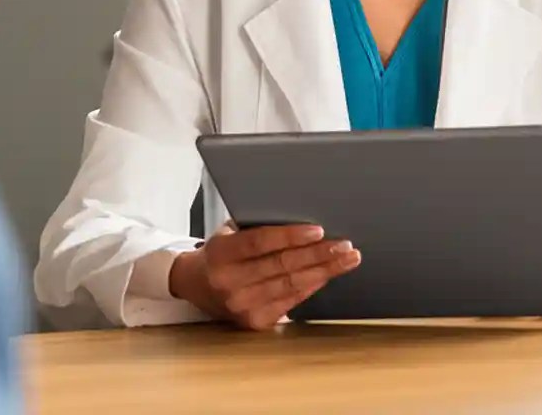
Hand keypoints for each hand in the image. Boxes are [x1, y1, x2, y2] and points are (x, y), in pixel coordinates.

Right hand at [169, 223, 360, 330]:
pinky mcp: (253, 321)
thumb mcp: (228, 233)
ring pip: (291, 285)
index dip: (291, 236)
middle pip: (282, 266)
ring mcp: (241, 305)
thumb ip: (257, 227)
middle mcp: (229, 282)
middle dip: (318, 254)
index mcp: (220, 254)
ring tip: (347, 259)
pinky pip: (291, 301)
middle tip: (344, 245)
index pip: (260, 243)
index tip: (318, 230)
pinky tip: (327, 275)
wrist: (195, 286)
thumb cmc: (220, 253)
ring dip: (323, 271)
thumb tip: (303, 220)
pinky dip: (312, 286)